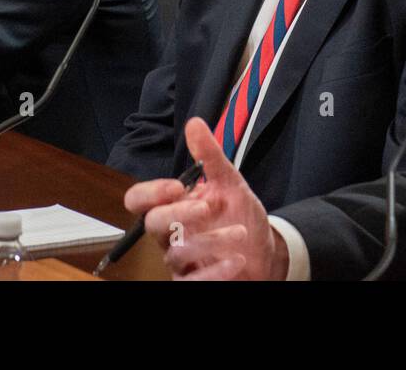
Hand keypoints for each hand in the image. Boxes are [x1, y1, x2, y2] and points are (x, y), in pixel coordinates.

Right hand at [123, 117, 290, 279]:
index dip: (150, 192)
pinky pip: (192, 283)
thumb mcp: (230, 183)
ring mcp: (180, 261)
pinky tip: (237, 260)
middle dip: (178, 214)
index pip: (139, 200)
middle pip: (152, 225)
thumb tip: (195, 124)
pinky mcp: (193, 282)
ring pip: (176, 253)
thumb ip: (210, 156)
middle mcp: (171, 234)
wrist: (266, 250)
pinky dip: (215, 272)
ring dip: (211, 241)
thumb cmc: (241, 216)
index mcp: (173, 206)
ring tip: (239, 232)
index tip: (176, 185)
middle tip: (207, 207)